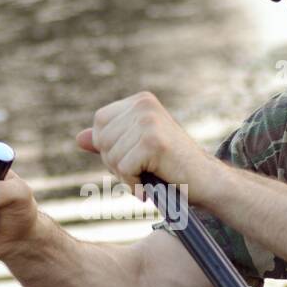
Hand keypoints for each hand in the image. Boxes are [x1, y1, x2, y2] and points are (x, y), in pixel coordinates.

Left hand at [76, 92, 220, 204]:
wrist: (207, 182)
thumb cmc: (173, 168)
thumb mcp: (137, 150)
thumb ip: (110, 142)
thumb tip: (79, 138)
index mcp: (140, 101)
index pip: (100, 123)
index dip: (110, 148)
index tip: (135, 159)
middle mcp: (144, 104)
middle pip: (102, 140)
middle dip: (117, 164)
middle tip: (144, 170)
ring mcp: (148, 121)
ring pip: (111, 156)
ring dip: (127, 176)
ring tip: (150, 176)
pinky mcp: (153, 142)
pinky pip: (124, 169)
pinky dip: (134, 184)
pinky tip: (150, 185)